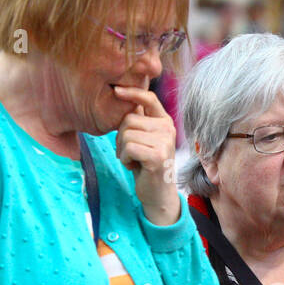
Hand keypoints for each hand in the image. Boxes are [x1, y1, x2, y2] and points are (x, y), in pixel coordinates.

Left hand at [114, 85, 178, 220]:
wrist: (157, 193)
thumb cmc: (146, 165)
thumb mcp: (143, 139)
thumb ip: (138, 119)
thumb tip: (123, 93)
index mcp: (165, 121)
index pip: (149, 98)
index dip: (132, 92)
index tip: (115, 90)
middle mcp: (168, 129)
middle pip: (129, 119)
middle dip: (120, 137)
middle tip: (128, 152)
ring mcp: (165, 142)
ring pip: (127, 134)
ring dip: (122, 150)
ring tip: (132, 159)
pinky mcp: (157, 155)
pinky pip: (129, 147)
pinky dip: (125, 158)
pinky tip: (133, 166)